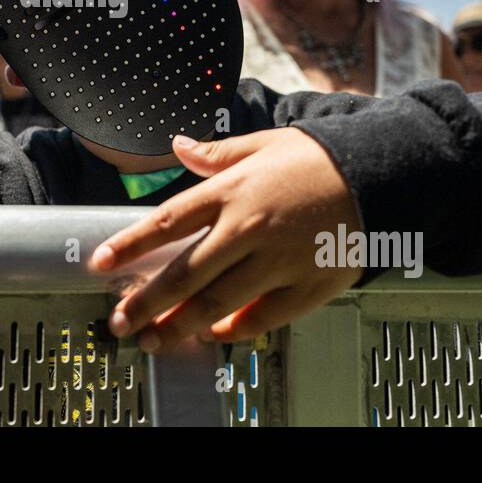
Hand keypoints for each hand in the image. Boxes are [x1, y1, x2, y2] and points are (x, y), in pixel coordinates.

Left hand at [91, 128, 363, 351]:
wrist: (381, 174)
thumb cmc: (319, 158)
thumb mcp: (263, 143)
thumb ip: (216, 154)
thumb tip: (177, 146)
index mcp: (232, 191)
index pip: (167, 222)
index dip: (129, 246)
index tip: (100, 264)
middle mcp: (248, 229)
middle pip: (184, 273)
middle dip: (145, 302)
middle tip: (119, 321)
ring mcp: (277, 262)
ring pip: (217, 304)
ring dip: (178, 325)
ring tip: (153, 339)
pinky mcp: (307, 286)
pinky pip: (262, 317)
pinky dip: (233, 330)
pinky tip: (212, 336)